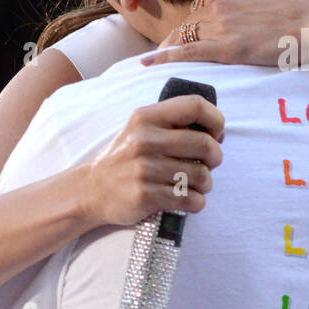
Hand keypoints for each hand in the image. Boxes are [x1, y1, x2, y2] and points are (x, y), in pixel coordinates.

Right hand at [77, 94, 223, 226]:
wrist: (92, 190)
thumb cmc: (125, 158)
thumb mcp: (140, 129)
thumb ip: (172, 123)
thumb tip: (216, 130)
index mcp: (146, 117)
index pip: (195, 106)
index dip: (216, 120)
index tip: (216, 135)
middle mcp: (145, 140)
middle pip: (205, 144)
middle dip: (216, 158)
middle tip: (208, 164)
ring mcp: (144, 169)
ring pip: (202, 176)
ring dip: (206, 184)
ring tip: (194, 184)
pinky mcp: (146, 196)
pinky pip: (191, 199)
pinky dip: (197, 202)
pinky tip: (188, 199)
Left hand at [140, 0, 308, 66]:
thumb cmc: (298, 0)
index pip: (198, 7)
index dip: (195, 22)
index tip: (191, 34)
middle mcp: (217, 3)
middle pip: (190, 24)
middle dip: (184, 37)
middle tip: (172, 53)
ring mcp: (221, 26)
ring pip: (186, 37)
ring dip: (171, 49)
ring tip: (155, 64)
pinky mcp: (227, 48)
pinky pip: (188, 52)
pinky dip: (165, 57)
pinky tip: (148, 63)